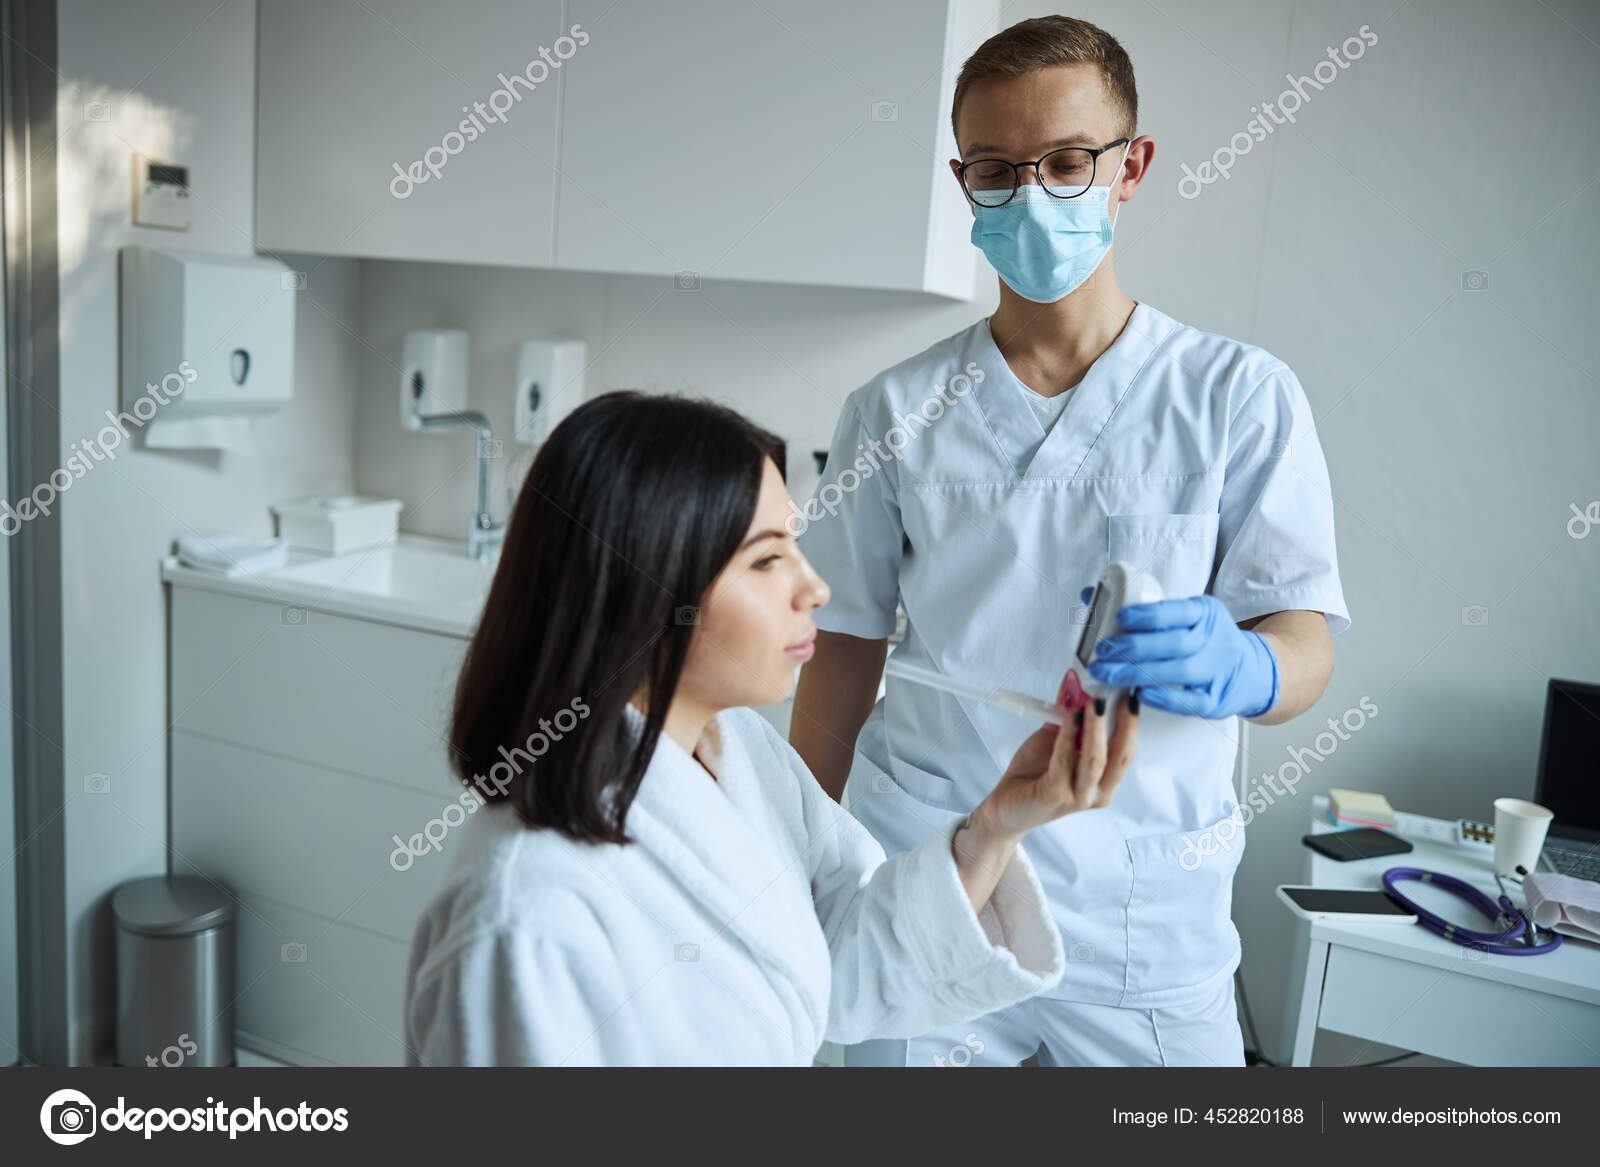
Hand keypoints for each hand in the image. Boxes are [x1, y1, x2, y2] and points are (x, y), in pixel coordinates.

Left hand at [973, 668, 1139, 839]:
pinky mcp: (1054, 796)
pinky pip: (1063, 763)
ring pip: (1095, 761)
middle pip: (1119, 757)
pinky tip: (1070, 717)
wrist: (1007, 806)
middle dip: (1124, 724)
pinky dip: (1067, 737)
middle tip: (1122, 696)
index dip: (1132, 723)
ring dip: (1096, 729)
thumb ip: (1067, 714)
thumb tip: (1074, 682)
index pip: (1126, 750)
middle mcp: (1097, 791)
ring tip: (1095, 703)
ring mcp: (1077, 797)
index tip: (1132, 694)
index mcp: (1104, 780)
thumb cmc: (1034, 774)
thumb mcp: (1055, 739)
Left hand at [1086, 593, 1279, 718]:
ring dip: (1137, 673)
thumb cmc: (1203, 639)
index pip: (1176, 611)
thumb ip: (1144, 609)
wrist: (1249, 671)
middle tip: (1101, 651)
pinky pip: (1190, 701)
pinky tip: (1139, 695)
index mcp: (1204, 612)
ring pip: (1179, 670)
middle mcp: (1215, 639)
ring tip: (1105, 673)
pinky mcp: (1216, 700)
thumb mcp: (1186, 616)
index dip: (1148, 614)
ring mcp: (1218, 671)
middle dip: (1133, 646)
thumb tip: (1090, 596)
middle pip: (1174, 642)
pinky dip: (1164, 698)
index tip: (1120, 617)